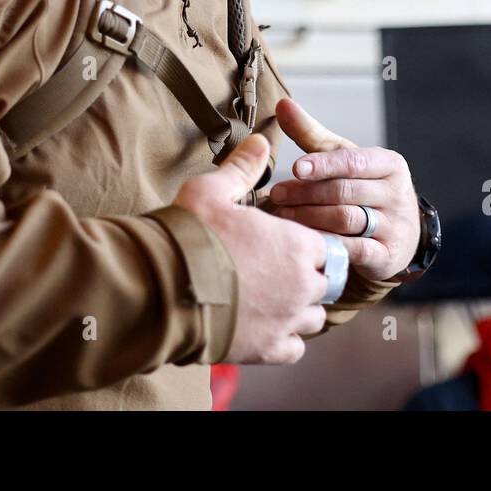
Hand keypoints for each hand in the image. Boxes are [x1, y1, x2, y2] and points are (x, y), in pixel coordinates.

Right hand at [173, 133, 329, 363]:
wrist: (166, 292)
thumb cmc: (191, 238)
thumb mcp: (212, 191)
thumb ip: (243, 168)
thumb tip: (260, 141)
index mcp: (297, 244)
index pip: (323, 245)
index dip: (305, 243)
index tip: (282, 244)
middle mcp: (302, 284)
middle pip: (324, 281)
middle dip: (306, 276)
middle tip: (274, 270)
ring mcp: (289, 320)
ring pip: (314, 316)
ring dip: (299, 308)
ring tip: (270, 298)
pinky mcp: (271, 349)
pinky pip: (295, 346)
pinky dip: (286, 338)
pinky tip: (265, 325)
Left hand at [267, 98, 420, 281]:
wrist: (400, 232)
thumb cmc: (364, 186)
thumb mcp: (344, 159)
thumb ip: (312, 134)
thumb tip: (283, 103)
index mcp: (388, 163)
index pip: (352, 161)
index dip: (323, 164)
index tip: (296, 168)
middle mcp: (397, 193)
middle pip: (345, 191)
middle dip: (306, 194)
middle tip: (277, 196)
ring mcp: (396, 225)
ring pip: (347, 220)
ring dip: (309, 218)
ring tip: (281, 217)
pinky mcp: (389, 255)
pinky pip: (355, 250)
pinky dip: (327, 244)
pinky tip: (304, 241)